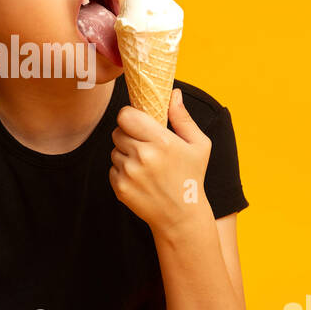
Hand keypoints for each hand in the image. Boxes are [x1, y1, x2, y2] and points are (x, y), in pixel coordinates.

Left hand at [109, 88, 211, 234]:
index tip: (139, 123)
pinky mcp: (120, 187)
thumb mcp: (198, 145)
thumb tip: (174, 93)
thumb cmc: (191, 176)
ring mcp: (130, 173)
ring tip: (146, 165)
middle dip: (128, 135)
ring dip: (125, 154)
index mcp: (162, 142)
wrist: (181, 216)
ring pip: (114, 150)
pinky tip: (140, 179)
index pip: (126, 115)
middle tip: (145, 146)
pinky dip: (122, 171)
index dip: (130, 117)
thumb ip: (183, 118)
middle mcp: (143, 156)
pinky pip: (112, 168)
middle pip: (117, 131)